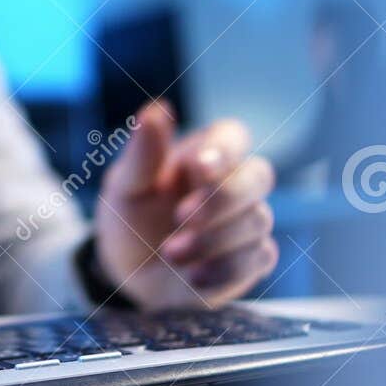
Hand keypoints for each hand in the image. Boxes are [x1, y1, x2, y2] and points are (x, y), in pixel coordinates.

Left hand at [94, 100, 278, 308]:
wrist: (129, 274)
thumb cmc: (130, 219)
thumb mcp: (125, 188)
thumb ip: (142, 153)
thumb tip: (156, 110)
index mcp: (203, 155)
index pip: (233, 136)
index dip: (224, 148)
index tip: (199, 166)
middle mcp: (233, 184)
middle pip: (260, 175)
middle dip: (224, 197)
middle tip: (180, 216)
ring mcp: (247, 222)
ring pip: (258, 220)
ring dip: (213, 239)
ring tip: (170, 253)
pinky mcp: (252, 259)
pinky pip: (259, 258)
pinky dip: (225, 268)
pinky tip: (193, 275)